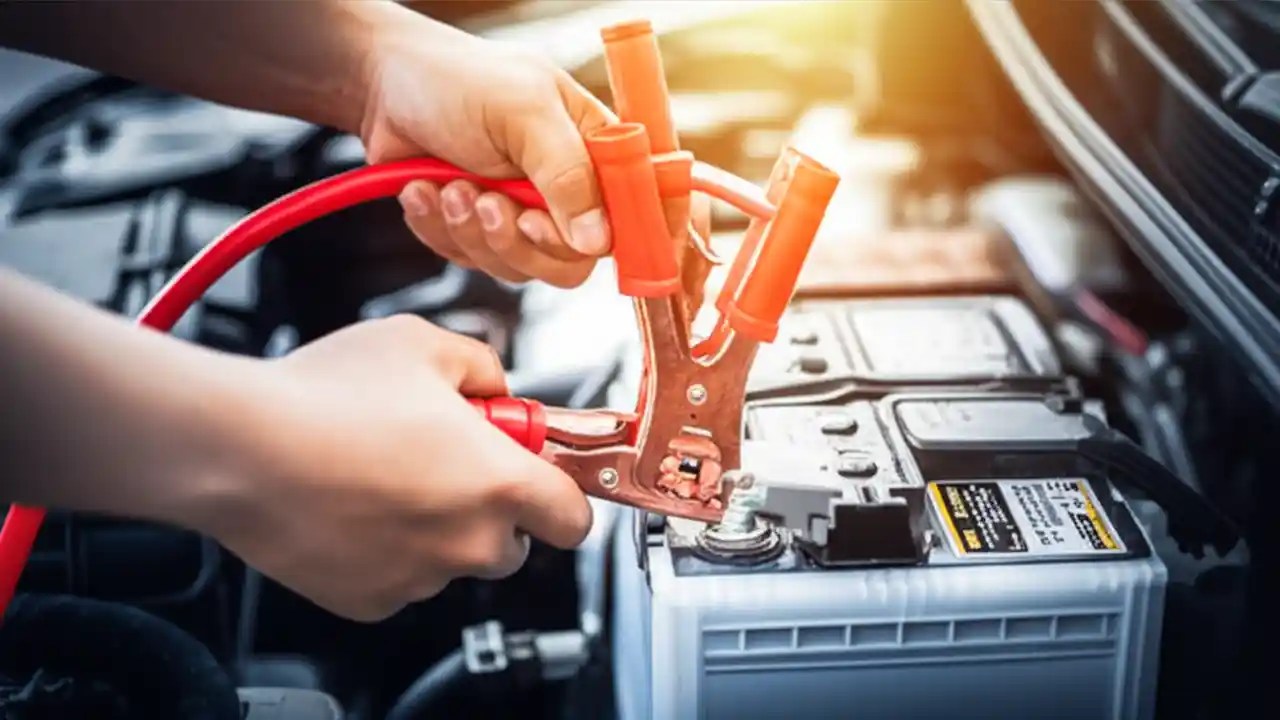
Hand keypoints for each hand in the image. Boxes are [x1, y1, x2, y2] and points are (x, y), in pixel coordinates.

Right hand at [201, 316, 591, 621]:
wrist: (238, 448)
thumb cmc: (327, 395)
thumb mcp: (425, 345)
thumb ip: (483, 367)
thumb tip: (495, 388)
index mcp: (500, 482)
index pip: (575, 519)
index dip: (562, 495)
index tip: (542, 475)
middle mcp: (469, 541)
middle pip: (513, 543)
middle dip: (492, 508)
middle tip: (448, 461)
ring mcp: (420, 578)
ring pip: (452, 559)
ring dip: (437, 526)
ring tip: (384, 471)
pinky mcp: (371, 600)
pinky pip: (401, 577)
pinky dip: (389, 549)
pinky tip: (353, 502)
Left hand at [360, 21, 613, 287]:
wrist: (384, 86)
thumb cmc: (457, 81)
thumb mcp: (523, 115)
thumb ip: (567, 176)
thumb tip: (598, 240)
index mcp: (592, 150)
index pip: (629, 214)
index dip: (608, 238)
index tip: (561, 231)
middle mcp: (564, 188)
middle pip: (570, 260)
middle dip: (519, 239)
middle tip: (487, 203)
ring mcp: (522, 213)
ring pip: (518, 266)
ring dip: (473, 232)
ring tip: (449, 186)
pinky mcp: (480, 231)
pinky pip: (473, 262)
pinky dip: (442, 230)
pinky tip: (424, 191)